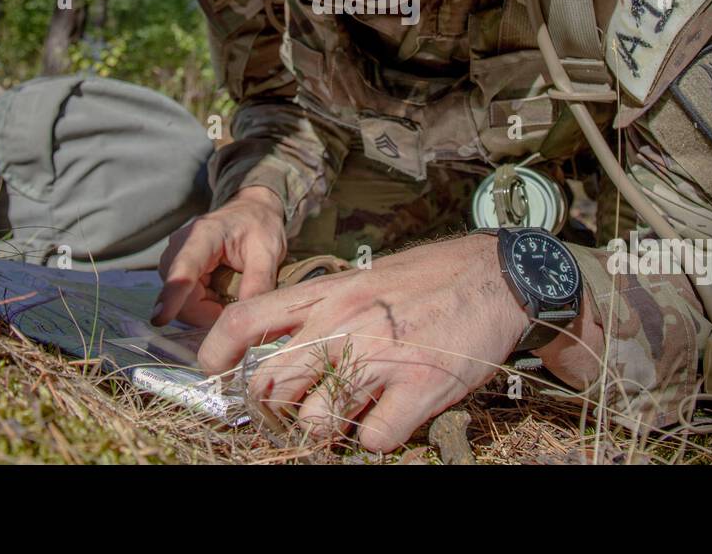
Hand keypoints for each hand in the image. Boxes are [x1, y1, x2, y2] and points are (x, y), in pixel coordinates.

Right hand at [152, 185, 285, 327]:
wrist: (252, 209)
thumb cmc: (260, 225)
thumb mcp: (269, 251)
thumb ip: (259, 282)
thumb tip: (246, 319)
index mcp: (205, 234)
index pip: (184, 267)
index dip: (173, 295)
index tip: (161, 319)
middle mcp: (181, 245)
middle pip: (180, 294)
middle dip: (206, 313)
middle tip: (236, 312)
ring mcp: (175, 258)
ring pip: (181, 301)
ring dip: (205, 310)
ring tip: (231, 298)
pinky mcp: (177, 270)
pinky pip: (185, 300)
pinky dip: (203, 306)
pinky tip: (221, 296)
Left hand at [197, 233, 529, 451]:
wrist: (497, 274)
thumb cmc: (426, 281)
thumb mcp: (363, 280)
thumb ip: (321, 311)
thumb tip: (278, 356)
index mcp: (329, 292)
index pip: (247, 318)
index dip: (217, 352)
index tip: (214, 373)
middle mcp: (346, 322)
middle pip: (271, 386)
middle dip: (274, 413)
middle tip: (293, 415)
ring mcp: (382, 355)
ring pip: (315, 421)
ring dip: (324, 431)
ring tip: (347, 416)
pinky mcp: (419, 385)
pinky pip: (372, 438)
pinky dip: (376, 437)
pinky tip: (391, 415)